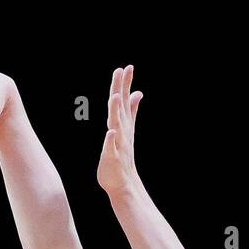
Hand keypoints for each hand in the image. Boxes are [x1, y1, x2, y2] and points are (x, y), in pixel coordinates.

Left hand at [96, 65, 143, 196]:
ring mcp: (118, 143)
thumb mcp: (127, 129)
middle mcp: (122, 130)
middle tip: (122, 70)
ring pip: (117, 124)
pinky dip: (111, 139)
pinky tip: (111, 131)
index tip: (128, 66)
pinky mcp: (112, 157)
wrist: (123, 182)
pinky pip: (111, 147)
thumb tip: (137, 92)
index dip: (126, 84)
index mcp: (123, 124)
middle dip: (121, 89)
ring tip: (116, 97)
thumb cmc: (122, 154)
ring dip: (116, 111)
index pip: (124, 100)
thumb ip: (132, 110)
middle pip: (120, 107)